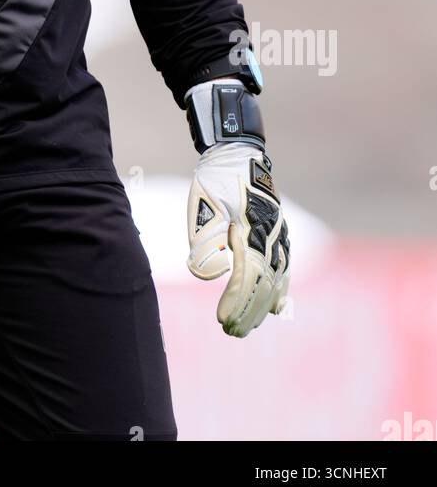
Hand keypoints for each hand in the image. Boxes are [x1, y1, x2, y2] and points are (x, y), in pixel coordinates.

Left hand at [186, 140, 289, 337]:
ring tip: (246, 327)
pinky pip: (283, 268)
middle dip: (248, 311)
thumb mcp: (202, 204)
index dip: (237, 299)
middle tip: (230, 332)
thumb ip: (205, 240)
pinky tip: (276, 308)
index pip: (247, 273)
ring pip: (276, 279)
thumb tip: (209, 276)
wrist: (237, 154)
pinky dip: (278, 290)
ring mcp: (278, 235)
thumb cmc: (215, 179)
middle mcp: (271, 234)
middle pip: (264, 283)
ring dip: (261, 305)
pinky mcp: (278, 234)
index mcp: (251, 227)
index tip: (221, 318)